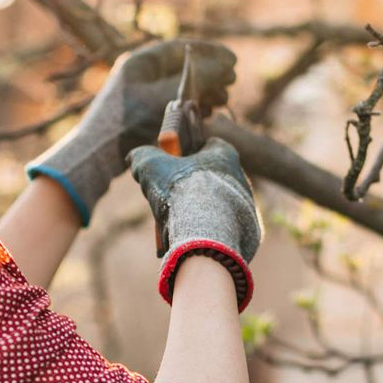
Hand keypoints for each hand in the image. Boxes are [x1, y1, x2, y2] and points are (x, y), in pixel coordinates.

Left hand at [25, 39, 236, 225]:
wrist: (97, 155)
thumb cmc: (129, 122)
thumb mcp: (167, 97)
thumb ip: (199, 79)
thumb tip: (226, 64)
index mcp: (141, 62)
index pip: (181, 49)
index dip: (210, 52)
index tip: (233, 59)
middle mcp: (142, 74)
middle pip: (182, 67)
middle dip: (210, 74)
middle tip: (232, 81)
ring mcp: (142, 94)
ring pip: (181, 87)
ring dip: (204, 91)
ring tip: (223, 100)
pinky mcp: (144, 115)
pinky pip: (174, 104)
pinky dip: (193, 106)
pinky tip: (207, 114)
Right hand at [126, 137, 262, 310]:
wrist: (207, 235)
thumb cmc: (182, 193)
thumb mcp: (151, 167)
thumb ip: (142, 156)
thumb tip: (134, 156)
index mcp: (224, 155)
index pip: (209, 144)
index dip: (188, 152)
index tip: (172, 163)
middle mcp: (241, 177)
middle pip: (211, 177)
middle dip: (191, 187)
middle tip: (171, 200)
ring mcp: (247, 205)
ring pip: (217, 204)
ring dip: (198, 212)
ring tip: (178, 224)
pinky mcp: (248, 231)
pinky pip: (225, 228)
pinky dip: (209, 232)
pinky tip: (192, 238)